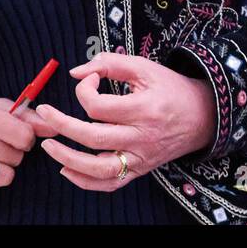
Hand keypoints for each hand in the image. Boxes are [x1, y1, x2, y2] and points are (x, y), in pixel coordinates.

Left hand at [35, 51, 216, 190]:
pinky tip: (66, 170)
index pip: (99, 106)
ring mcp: (141, 158)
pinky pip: (110, 184)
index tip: (90, 80)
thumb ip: (109, 63)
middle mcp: (142, 137)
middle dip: (62, 126)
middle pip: (93, 138)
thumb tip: (75, 72)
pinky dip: (86, 182)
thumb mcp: (144, 67)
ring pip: (99, 169)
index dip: (85, 89)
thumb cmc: (171, 88)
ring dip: (68, 159)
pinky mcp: (141, 171)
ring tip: (47, 145)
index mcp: (144, 108)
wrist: (203, 116)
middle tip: (43, 113)